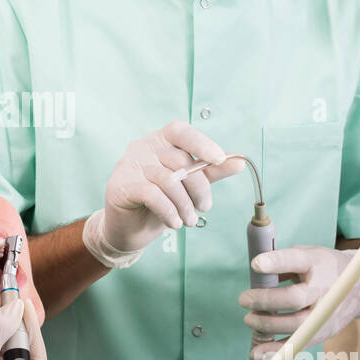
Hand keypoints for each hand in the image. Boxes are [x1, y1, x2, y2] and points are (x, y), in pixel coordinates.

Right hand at [83, 120, 245, 267]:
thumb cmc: (158, 203)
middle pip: (180, 161)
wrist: (127, 228)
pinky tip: (174, 222)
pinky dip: (169, 211)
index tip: (219, 160)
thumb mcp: (188, 186)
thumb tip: (238, 162)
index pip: (181, 132)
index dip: (201, 143)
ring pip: (168, 181)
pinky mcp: (120, 186)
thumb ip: (210, 172)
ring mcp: (129, 165)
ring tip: (189, 221)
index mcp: (160, 141)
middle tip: (204, 208)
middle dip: (199, 188)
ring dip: (185, 205)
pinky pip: (153, 195)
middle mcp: (143, 148)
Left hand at [238, 246, 359, 358]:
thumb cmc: (324, 268)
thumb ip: (282, 262)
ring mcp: (325, 314)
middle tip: (244, 299)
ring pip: (295, 325)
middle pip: (294, 299)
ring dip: (268, 325)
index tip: (256, 264)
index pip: (296, 260)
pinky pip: (298, 344)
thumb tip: (254, 271)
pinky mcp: (323, 332)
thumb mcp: (308, 254)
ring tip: (249, 319)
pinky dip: (276, 351)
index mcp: (319, 263)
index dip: (276, 262)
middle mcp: (325, 290)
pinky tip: (257, 353)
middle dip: (266, 300)